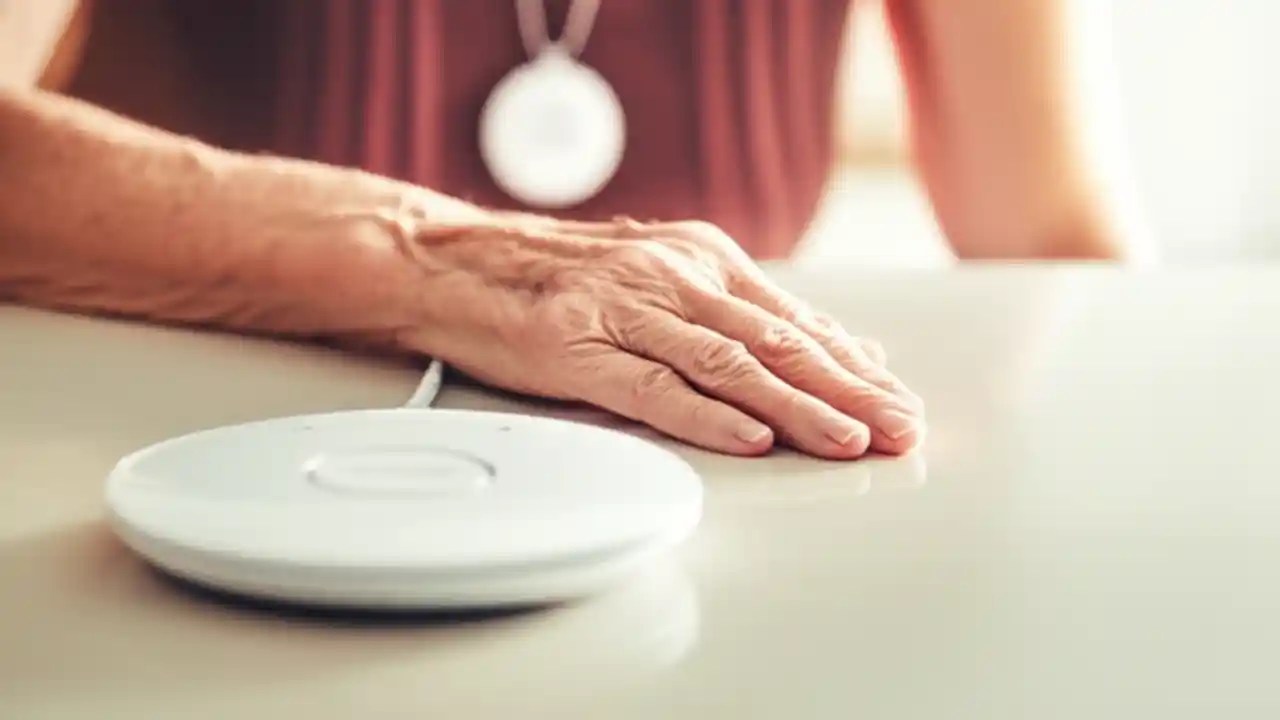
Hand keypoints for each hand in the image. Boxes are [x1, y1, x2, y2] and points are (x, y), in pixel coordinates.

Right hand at [392, 215, 924, 458]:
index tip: (902, 402)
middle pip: (776, 341)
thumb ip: (749, 314)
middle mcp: (673, 275)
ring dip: (795, 406)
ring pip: (727, 362)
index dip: (855, 367)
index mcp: (703, 258)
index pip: (797, 319)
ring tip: (846, 441)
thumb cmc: (567, 279)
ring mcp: (625, 309)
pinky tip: (749, 438)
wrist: (461, 264)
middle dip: (847, 391)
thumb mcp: (668, 278)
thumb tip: (841, 347)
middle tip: (899, 429)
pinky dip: (705, 414)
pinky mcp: (577, 347)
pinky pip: (651, 386)